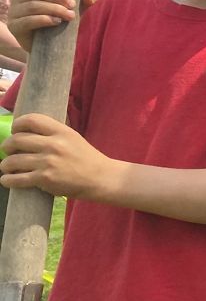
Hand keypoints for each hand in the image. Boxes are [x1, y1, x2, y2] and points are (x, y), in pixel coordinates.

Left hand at [0, 113, 122, 200]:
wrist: (101, 179)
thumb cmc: (87, 159)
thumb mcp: (73, 138)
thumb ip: (53, 134)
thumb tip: (28, 133)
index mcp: (62, 131)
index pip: (31, 120)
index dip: (18, 124)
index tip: (15, 130)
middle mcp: (53, 144)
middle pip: (16, 140)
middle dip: (6, 146)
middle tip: (7, 150)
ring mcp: (48, 162)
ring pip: (12, 160)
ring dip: (5, 164)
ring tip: (7, 167)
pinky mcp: (45, 179)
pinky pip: (16, 179)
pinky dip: (7, 180)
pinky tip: (7, 180)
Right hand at [8, 0, 95, 52]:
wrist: (52, 46)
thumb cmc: (63, 21)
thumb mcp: (77, 8)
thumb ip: (85, 0)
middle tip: (72, 5)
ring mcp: (15, 12)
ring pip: (32, 5)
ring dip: (54, 9)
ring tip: (70, 16)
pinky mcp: (15, 27)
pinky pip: (27, 20)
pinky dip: (44, 19)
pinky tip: (56, 22)